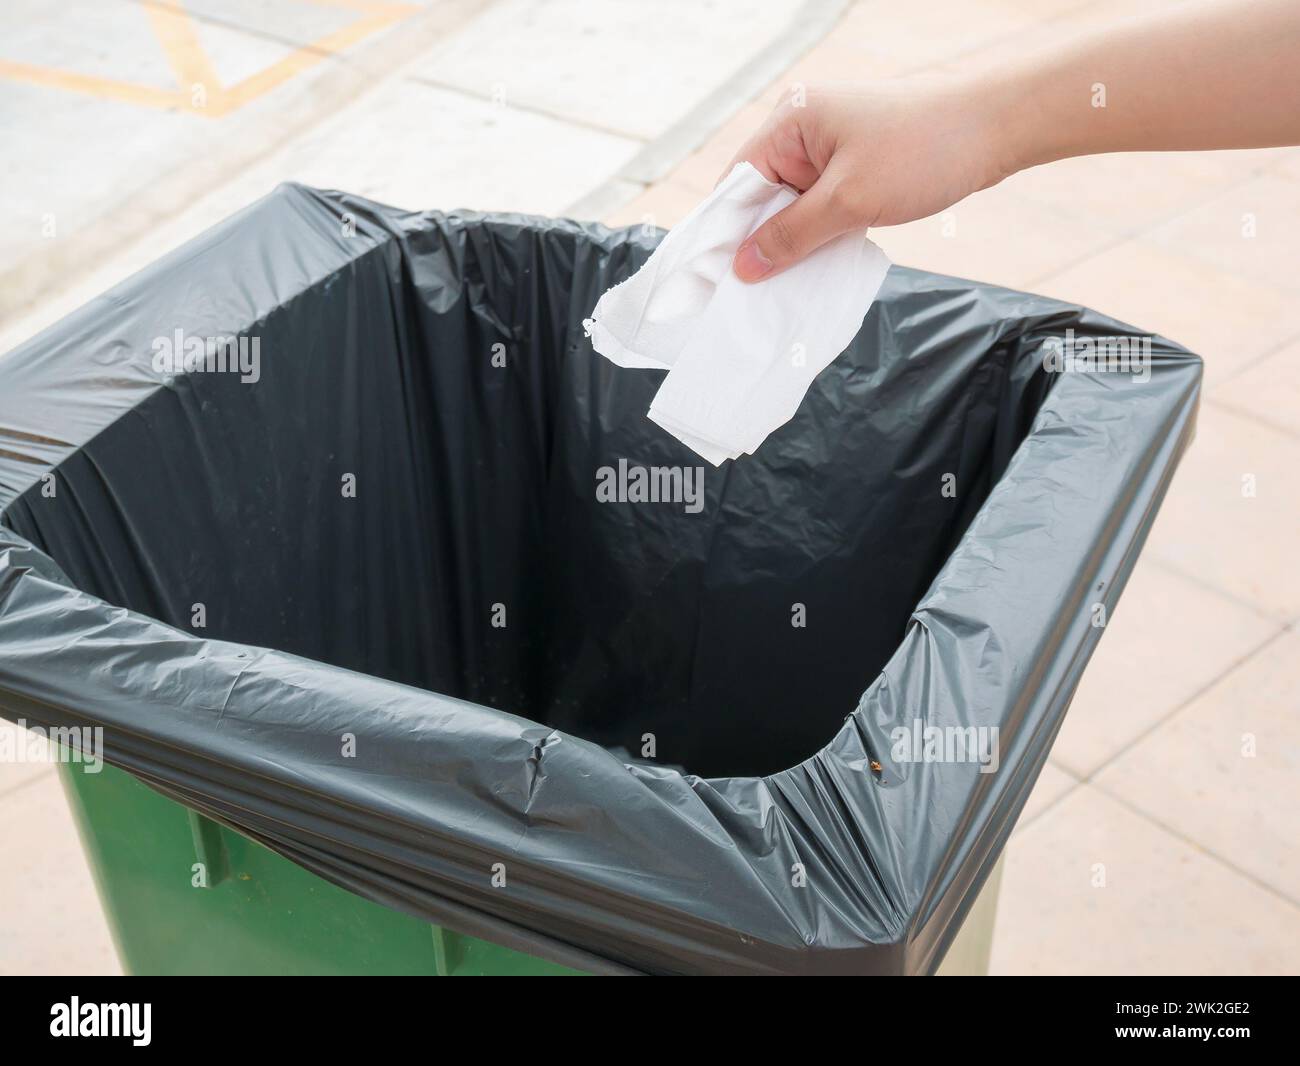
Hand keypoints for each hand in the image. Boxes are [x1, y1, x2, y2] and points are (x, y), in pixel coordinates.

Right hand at [723, 77, 1010, 281]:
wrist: (995, 130)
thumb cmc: (922, 152)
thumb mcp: (849, 201)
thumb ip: (792, 236)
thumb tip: (744, 267)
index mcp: (790, 121)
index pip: (736, 182)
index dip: (726, 231)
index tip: (719, 280)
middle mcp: (802, 130)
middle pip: (760, 196)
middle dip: (758, 242)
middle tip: (751, 294)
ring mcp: (828, 149)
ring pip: (791, 206)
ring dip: (790, 244)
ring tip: (781, 288)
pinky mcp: (852, 166)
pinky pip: (819, 207)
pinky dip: (816, 236)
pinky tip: (814, 269)